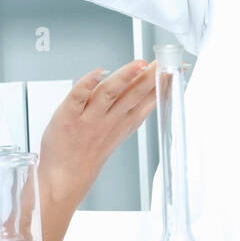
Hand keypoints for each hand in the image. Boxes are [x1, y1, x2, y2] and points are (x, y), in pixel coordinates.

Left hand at [38, 61, 157, 214]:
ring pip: (109, 93)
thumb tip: (147, 81)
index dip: (161, 84)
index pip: (147, 99)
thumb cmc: (91, 151)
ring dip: (124, 78)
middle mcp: (109, 119)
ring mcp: (89, 119)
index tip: (173, 68)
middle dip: (149, 78)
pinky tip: (98, 72)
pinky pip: (77, 98)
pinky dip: (87, 84)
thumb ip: (133, 106)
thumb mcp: (121, 130)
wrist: (66, 177)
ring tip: (139, 64)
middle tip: (162, 63)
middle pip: (132, 95)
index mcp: (124, 122)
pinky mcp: (67, 117)